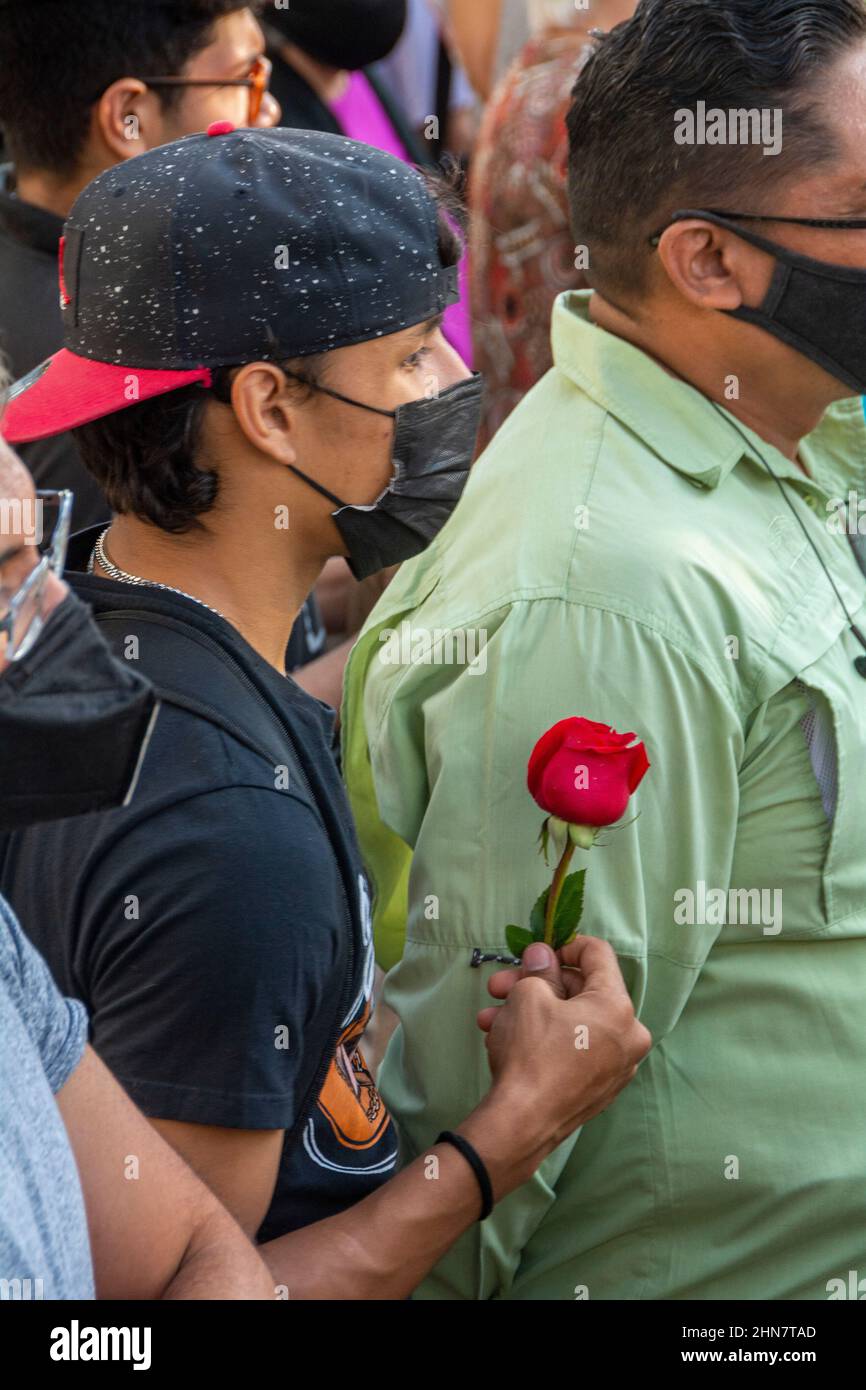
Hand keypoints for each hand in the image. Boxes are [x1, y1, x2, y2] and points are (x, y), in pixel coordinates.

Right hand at [476, 936, 651, 1160]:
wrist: (523, 1123)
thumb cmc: (530, 1052)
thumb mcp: (528, 996)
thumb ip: (540, 970)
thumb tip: (542, 955)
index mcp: (619, 1007)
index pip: (598, 955)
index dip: (566, 945)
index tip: (538, 952)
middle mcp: (628, 1036)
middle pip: (581, 991)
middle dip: (536, 985)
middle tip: (500, 985)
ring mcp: (616, 1067)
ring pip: (571, 1023)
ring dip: (530, 1013)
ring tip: (490, 1017)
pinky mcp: (598, 1089)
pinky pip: (573, 1049)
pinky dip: (544, 1039)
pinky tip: (506, 1039)